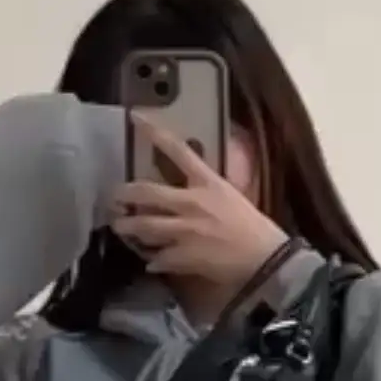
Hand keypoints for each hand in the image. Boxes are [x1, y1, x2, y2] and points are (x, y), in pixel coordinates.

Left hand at [111, 116, 287, 287]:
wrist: (265, 259)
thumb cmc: (253, 227)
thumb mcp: (230, 197)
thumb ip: (205, 191)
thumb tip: (186, 193)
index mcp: (207, 183)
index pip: (178, 151)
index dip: (154, 132)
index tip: (134, 118)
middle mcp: (190, 203)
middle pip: (147, 192)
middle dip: (125, 194)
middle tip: (114, 196)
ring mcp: (183, 230)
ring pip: (144, 227)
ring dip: (127, 228)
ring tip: (119, 227)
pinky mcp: (181, 256)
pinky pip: (157, 258)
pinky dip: (153, 260)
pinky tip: (151, 263)